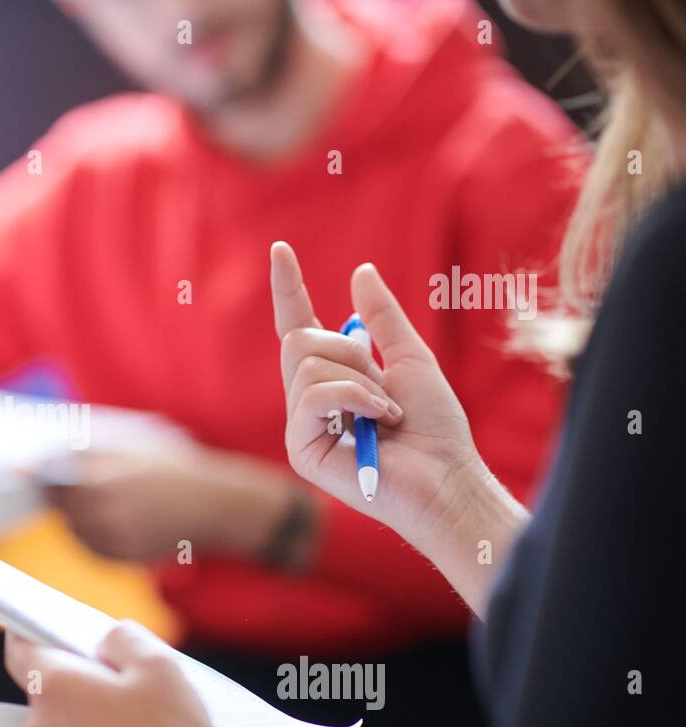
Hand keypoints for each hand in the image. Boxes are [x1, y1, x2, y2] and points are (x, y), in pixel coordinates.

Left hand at [46, 449, 298, 561]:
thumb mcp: (132, 441)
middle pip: (59, 504)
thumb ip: (88, 447)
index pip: (50, 477)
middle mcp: (101, 513)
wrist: (215, 506)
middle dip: (60, 492)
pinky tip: (118, 518)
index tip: (25, 469)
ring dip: (77, 513)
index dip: (39, 471)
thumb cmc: (175, 467)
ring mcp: (111, 539)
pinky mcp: (120, 558)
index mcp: (100, 480)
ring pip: (72, 527)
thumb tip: (48, 450)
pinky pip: (91, 545)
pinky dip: (93, 532)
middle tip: (69, 481)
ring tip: (107, 498)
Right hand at [270, 241, 485, 548]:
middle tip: (382, 383)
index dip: (287, 288)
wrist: (446, 477)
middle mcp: (308, 400)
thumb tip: (360, 272)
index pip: (298, 325)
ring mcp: (301, 426)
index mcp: (331, 379)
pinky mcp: (301, 449)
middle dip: (348, 350)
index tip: (280, 249)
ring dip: (360, 381)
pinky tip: (381, 421)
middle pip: (300, 341)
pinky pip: (315, 397)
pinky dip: (356, 399)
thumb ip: (383, 319)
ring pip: (309, 366)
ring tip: (386, 412)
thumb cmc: (435, 429)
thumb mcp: (412, 358)